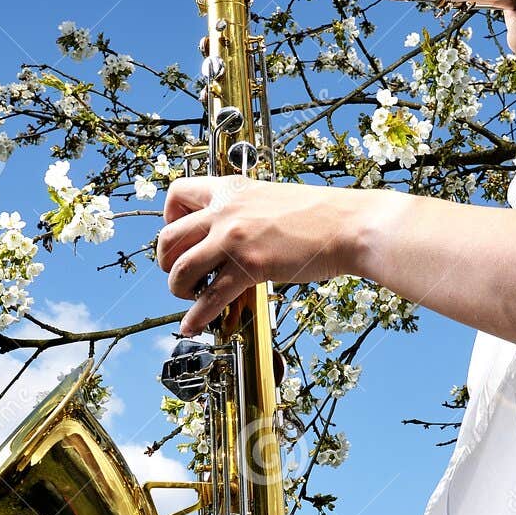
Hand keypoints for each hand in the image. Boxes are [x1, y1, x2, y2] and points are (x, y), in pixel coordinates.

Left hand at [157, 175, 366, 336]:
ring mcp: (234, 238)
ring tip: (188, 297)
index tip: (177, 233)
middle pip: (169, 237)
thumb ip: (246, 212)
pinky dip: (195, 316)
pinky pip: (209, 297)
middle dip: (166, 261)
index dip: (169, 217)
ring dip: (178, 289)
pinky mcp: (249, 266)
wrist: (349, 225)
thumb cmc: (323, 214)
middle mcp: (226, 210)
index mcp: (232, 189)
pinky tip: (192, 325)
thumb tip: (231, 236)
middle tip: (179, 272)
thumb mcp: (272, 199)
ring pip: (180, 269)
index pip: (178, 193)